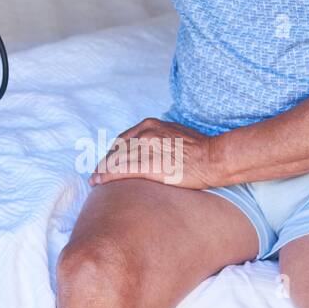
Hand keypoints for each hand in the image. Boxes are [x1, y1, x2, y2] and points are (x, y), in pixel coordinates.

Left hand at [89, 117, 224, 188]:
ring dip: (101, 171)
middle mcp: (144, 133)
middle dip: (105, 162)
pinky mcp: (148, 165)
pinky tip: (98, 183)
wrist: (214, 158)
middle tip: (97, 173)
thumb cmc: (200, 150)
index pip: (123, 139)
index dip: (113, 152)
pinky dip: (106, 176)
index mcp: (150, 124)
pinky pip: (120, 171)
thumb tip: (153, 149)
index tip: (108, 161)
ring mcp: (145, 148)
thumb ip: (160, 138)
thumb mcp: (175, 134)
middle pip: (116, 149)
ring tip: (94, 181)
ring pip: (115, 160)